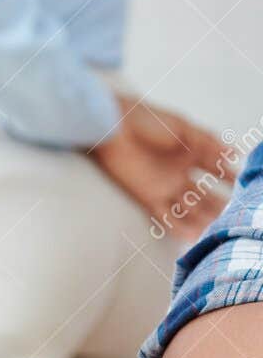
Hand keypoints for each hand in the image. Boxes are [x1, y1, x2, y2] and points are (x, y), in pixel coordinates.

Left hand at [88, 94, 234, 242]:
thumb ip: (208, 142)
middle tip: (235, 214)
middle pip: (203, 194)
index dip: (229, 178)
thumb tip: (235, 153)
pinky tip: (195, 237)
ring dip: (204, 219)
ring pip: (189, 207)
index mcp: (188, 153)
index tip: (244, 186)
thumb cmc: (145, 121)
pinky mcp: (147, 195)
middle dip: (219, 205)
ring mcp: (164, 185)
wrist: (113, 126)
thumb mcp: (182, 128)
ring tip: (220, 229)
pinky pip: (166, 215)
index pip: (214, 170)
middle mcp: (178, 172)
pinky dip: (180, 227)